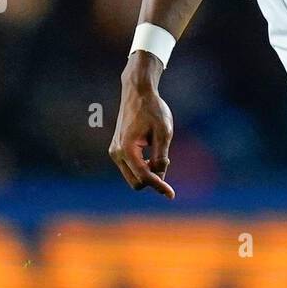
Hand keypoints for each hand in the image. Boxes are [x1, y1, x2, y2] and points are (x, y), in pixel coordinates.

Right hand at [109, 54, 175, 197]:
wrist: (137, 93)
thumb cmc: (153, 110)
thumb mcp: (164, 132)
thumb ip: (161, 156)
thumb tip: (160, 177)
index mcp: (127, 148)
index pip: (144, 176)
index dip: (159, 186)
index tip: (171, 194)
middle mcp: (116, 153)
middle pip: (136, 182)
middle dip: (152, 179)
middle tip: (165, 160)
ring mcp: (114, 152)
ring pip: (133, 177)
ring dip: (147, 173)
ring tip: (159, 153)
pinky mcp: (116, 150)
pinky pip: (130, 169)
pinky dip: (142, 167)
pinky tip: (151, 153)